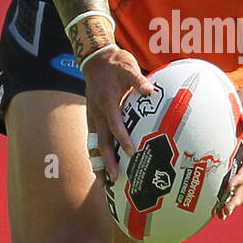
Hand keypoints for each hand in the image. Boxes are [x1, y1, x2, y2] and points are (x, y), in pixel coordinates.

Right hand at [82, 47, 154, 182]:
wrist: (95, 60)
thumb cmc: (115, 64)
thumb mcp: (128, 67)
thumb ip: (139, 80)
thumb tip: (151, 91)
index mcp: (107, 102)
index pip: (115, 125)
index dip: (123, 139)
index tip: (132, 153)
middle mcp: (97, 113)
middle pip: (101, 142)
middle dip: (107, 161)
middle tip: (115, 179)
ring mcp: (92, 117)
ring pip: (94, 145)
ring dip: (97, 163)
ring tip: (101, 183)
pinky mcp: (91, 119)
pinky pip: (92, 141)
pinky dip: (95, 155)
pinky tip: (99, 168)